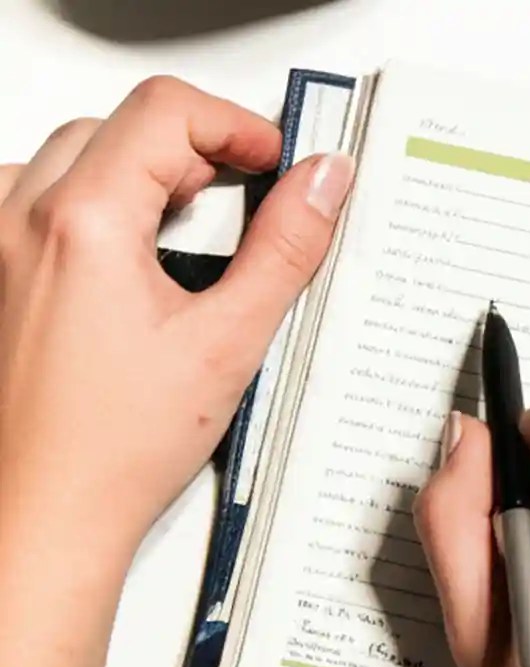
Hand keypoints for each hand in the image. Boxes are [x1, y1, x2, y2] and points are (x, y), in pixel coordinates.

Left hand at [0, 77, 353, 666]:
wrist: (42, 514)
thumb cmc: (113, 449)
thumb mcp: (228, 339)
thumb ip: (285, 247)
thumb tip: (321, 182)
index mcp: (81, 222)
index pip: (166, 110)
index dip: (237, 125)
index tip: (275, 162)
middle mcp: (21, 220)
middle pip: (122, 124)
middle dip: (195, 148)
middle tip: (247, 194)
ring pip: (77, 154)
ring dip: (142, 170)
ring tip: (189, 225)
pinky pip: (41, 195)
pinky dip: (98, 201)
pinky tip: (136, 254)